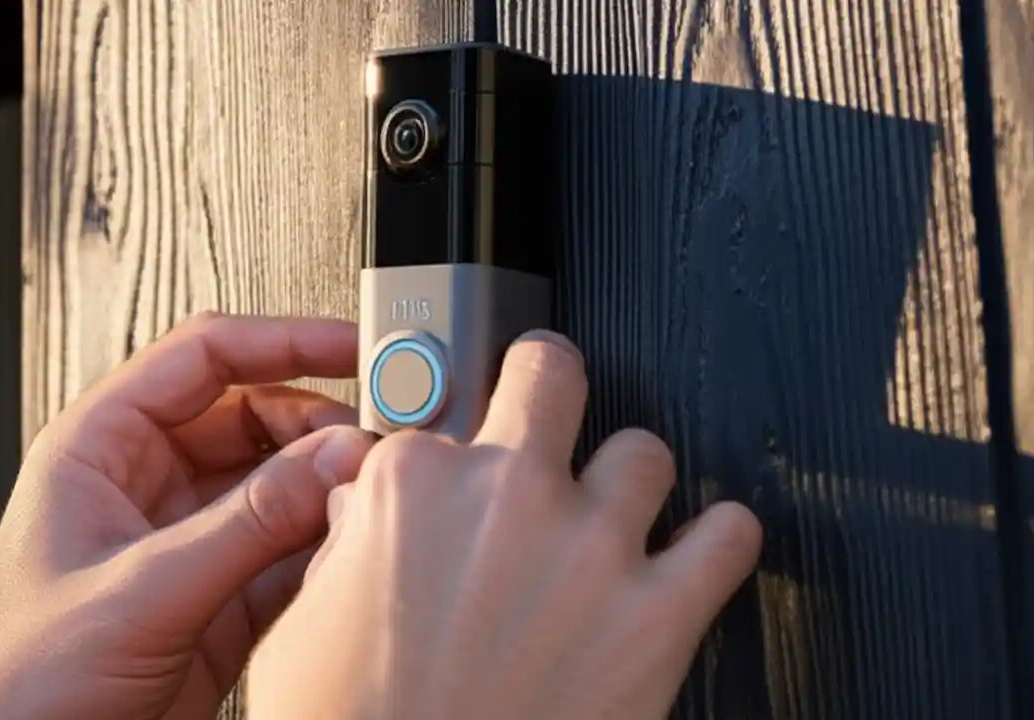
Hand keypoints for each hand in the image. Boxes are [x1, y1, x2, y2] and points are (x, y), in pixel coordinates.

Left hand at [0, 313, 376, 719]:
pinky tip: (350, 549)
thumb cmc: (20, 684)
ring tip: (371, 496)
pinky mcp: (222, 600)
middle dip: (320, 424)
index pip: (204, 359)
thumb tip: (334, 460)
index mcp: (103, 449)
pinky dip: (327, 549)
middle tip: (374, 444)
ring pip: (281, 485)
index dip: (282, 342)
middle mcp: (151, 485)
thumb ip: (244, 524)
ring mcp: (191, 542)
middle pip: (257, 418)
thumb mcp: (137, 591)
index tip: (352, 347)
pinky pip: (290, 552)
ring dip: (329, 488)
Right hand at [246, 331, 762, 718]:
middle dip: (548, 386)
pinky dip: (722, 539)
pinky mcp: (658, 616)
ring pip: (646, 451)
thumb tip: (365, 513)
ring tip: (614, 519)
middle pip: (553, 374)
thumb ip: (343, 549)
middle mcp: (506, 494)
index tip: (461, 475)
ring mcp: (589, 548)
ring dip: (631, 482)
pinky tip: (700, 552)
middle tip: (548, 412)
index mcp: (412, 486)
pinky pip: (730, 535)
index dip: (451, 454)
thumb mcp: (303, 628)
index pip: (441, 419)